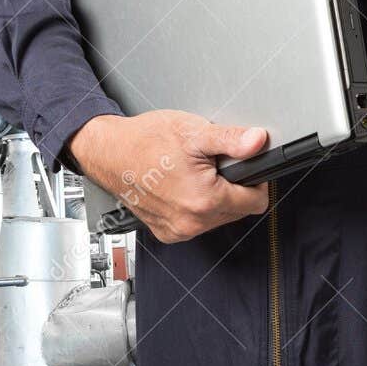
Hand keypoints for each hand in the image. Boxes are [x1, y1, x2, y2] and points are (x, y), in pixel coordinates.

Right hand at [68, 111, 268, 242]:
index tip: (242, 168)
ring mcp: (177, 230)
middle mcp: (191, 222)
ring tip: (194, 174)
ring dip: (213, 199)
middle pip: (238, 211)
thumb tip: (257, 141)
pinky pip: (195, 224)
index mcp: (205, 200)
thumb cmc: (144, 142)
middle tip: (211, 166)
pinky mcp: (166, 232)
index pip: (257, 202)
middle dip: (231, 188)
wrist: (108, 152)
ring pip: (217, 219)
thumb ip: (231, 139)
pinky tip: (181, 187)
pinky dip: (194, 208)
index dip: (255, 180)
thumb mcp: (193, 132)